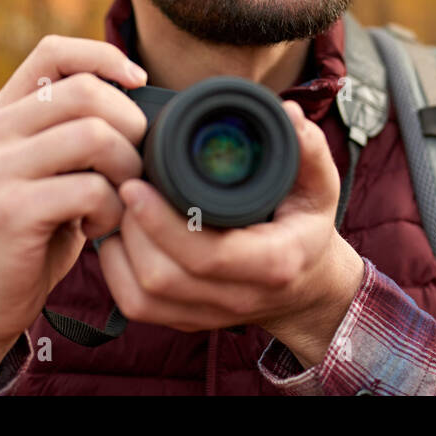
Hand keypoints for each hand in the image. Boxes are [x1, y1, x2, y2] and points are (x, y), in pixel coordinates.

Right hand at [0, 35, 148, 392]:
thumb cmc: (38, 227)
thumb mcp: (51, 165)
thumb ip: (76, 125)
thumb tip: (141, 88)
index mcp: (3, 111)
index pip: (53, 51)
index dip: (105, 57)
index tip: (139, 84)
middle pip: (87, 92)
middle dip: (131, 127)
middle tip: (133, 167)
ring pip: (95, 135)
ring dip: (126, 170)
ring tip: (117, 199)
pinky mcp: (12, 209)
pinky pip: (91, 189)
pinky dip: (111, 210)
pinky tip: (97, 227)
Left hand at [96, 99, 364, 366]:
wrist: (307, 286)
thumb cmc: (306, 226)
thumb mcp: (319, 185)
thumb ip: (308, 147)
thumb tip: (288, 113)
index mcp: (274, 262)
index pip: (209, 256)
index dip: (164, 223)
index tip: (136, 185)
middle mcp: (240, 297)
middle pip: (165, 278)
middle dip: (133, 230)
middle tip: (124, 185)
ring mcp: (210, 315)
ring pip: (144, 297)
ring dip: (122, 249)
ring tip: (122, 206)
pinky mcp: (187, 322)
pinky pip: (137, 307)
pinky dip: (117, 272)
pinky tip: (119, 236)